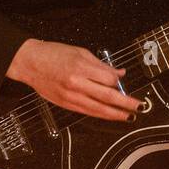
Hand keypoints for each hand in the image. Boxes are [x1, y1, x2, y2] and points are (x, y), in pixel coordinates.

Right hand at [6, 39, 141, 120]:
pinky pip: (87, 112)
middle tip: (139, 106)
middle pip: (107, 96)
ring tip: (129, 116)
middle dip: (126, 103)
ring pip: (99, 109)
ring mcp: (71, 96)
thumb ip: (101, 65)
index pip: (109, 79)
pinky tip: (110, 116)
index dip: (119, 81)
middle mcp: (76, 84)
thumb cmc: (53, 54)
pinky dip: (101, 115)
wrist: (30, 63)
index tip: (123, 80)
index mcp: (81, 67)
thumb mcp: (80, 52)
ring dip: (116, 114)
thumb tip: (118, 73)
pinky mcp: (66, 104)